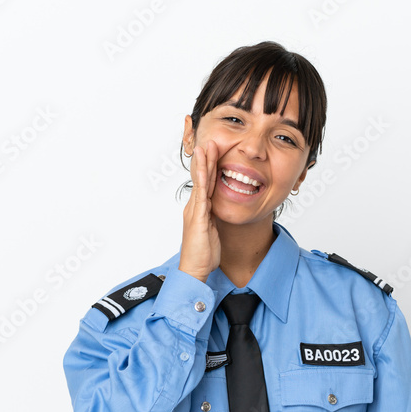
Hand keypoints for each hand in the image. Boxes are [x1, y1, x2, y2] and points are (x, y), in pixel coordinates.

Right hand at [179, 141, 220, 282]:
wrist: (194, 269)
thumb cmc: (202, 254)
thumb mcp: (211, 232)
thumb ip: (212, 219)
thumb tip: (216, 212)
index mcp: (199, 210)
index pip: (204, 184)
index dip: (208, 168)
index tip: (213, 153)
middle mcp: (195, 207)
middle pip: (201, 179)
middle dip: (206, 160)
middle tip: (210, 141)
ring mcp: (195, 211)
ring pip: (200, 183)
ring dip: (203, 164)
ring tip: (206, 147)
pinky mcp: (198, 218)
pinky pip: (201, 195)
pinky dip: (202, 180)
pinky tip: (204, 169)